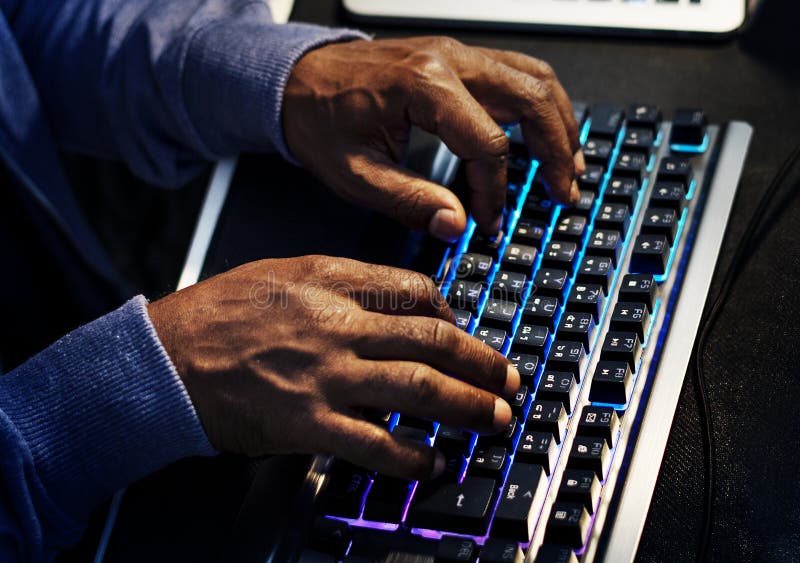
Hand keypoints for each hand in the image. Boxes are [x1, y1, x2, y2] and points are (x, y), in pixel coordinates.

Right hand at [148, 256, 519, 479]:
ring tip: (495, 417)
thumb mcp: (279, 272)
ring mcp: (326, 376)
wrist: (164, 359)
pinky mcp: (309, 423)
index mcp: (329, 280)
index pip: (413, 289)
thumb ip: (338, 280)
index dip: (449, 312)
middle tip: (508, 376)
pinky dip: (412, 456)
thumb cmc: (216, 316)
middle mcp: (336, 325)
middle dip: (480, 361)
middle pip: (431, 339)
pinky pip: (376, 443)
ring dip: (466, 406)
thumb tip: (391, 296)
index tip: (463, 328)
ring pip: (417, 389)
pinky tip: (433, 462)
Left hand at [283, 36, 584, 241]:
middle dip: (557, 150)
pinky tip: (545, 135)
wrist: (297, 80)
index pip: (488, 143)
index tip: (487, 222)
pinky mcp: (457, 59)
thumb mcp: (353, 173)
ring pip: (535, 77)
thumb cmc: (319, 119)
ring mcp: (456, 53)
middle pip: (532, 98)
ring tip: (568, 167)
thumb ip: (408, 202)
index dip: (495, 191)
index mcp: (422, 86)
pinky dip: (541, 106)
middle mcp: (448, 59)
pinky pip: (517, 73)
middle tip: (564, 192)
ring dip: (559, 123)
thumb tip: (456, 226)